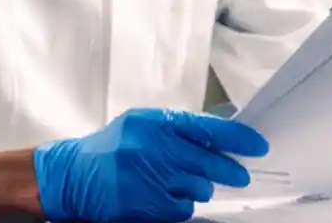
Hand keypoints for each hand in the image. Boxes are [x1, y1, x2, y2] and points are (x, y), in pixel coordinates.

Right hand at [33, 108, 268, 221]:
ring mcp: (147, 177)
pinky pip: (182, 209)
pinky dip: (180, 205)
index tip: (258, 146)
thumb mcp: (144, 125)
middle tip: (239, 176)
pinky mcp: (143, 204)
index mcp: (155, 122)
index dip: (238, 139)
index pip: (208, 128)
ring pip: (198, 188)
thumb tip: (223, 138)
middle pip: (209, 163)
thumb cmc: (113, 148)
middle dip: (229, 171)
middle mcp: (151, 147)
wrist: (73, 175)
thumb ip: (179, 129)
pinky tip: (164, 196)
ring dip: (197, 189)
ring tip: (179, 182)